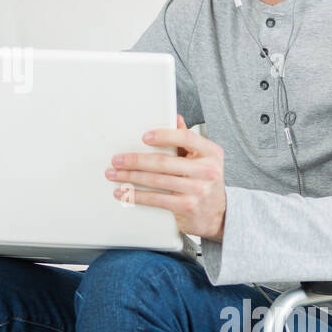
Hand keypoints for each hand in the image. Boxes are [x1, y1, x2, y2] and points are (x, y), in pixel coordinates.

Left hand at [105, 114, 226, 240]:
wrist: (217, 215)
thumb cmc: (204, 182)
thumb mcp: (203, 158)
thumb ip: (187, 140)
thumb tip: (175, 117)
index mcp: (211, 152)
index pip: (186, 138)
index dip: (163, 135)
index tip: (144, 137)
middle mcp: (207, 171)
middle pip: (164, 162)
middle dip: (135, 160)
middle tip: (117, 160)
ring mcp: (198, 190)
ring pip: (156, 180)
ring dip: (130, 177)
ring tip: (114, 174)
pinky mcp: (187, 207)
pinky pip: (156, 199)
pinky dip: (137, 196)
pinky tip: (123, 193)